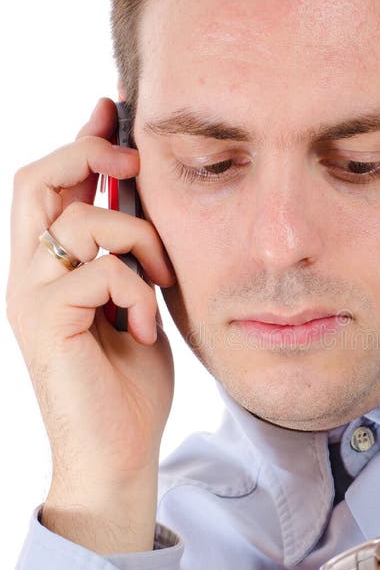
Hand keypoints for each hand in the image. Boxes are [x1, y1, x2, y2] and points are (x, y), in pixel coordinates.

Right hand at [7, 98, 175, 552]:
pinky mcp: (47, 324)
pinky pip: (100, 272)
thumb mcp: (135, 305)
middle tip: (133, 162)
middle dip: (89, 156)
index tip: (114, 112)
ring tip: (160, 282)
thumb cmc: (128, 386)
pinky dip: (136, 291)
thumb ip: (128, 259)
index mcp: (50, 269)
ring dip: (138, 240)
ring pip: (79, 221)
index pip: (49, 185)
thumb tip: (139, 204)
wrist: (118, 456)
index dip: (80, 142)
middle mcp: (28, 276)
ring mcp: (32, 299)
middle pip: (35, 180)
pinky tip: (145, 328)